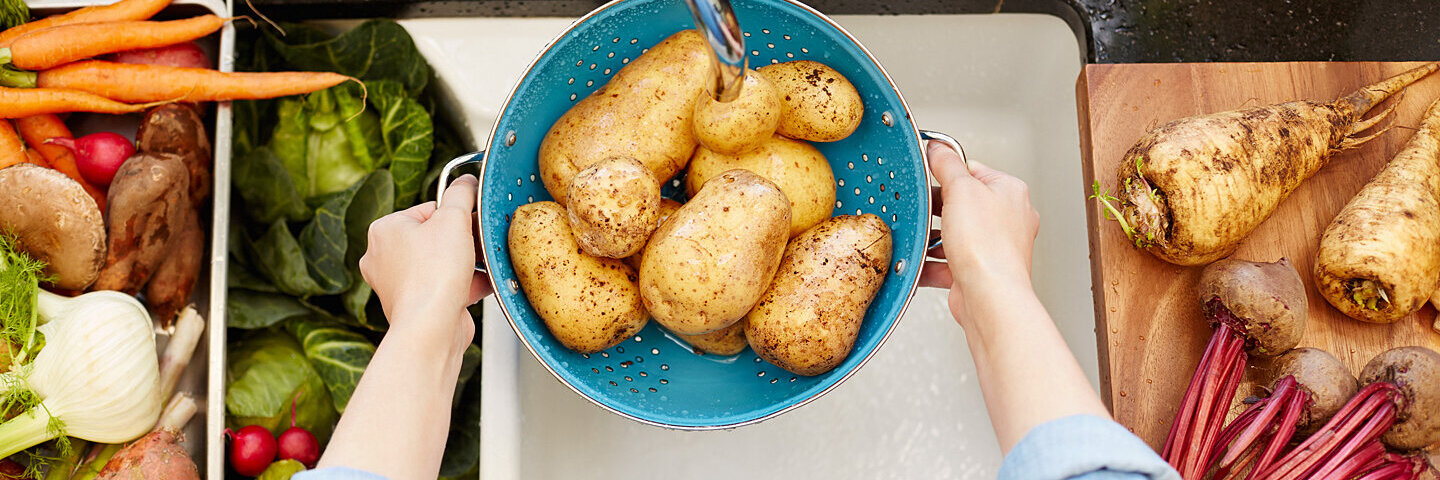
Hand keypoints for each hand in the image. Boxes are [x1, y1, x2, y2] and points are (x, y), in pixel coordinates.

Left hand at [358, 175, 492, 352]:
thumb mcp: (454, 219)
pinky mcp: (414, 305)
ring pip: (440, 264)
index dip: (455, 216)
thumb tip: (466, 181)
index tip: (471, 223)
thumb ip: (461, 194)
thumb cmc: (434, 275)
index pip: (427, 210)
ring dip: (465, 264)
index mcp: (384, 230)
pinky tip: (480, 285)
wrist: (432, 327)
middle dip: (462, 242)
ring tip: (480, 267)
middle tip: (477, 245)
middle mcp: (383, 257)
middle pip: (435, 238)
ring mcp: (397, 284)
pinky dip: (463, 285)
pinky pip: (443, 287)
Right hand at [919, 141, 1039, 324]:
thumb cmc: (987, 246)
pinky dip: (931, 262)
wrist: (989, 295)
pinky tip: (920, 262)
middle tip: (923, 210)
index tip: (929, 174)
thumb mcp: (961, 189)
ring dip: (933, 238)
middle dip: (938, 209)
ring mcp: (994, 247)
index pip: (974, 170)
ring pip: (954, 234)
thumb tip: (939, 148)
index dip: (948, 172)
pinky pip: (948, 261)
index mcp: (1010, 192)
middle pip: (962, 203)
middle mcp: (1008, 219)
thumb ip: (947, 164)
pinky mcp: (978, 271)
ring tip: (922, 238)